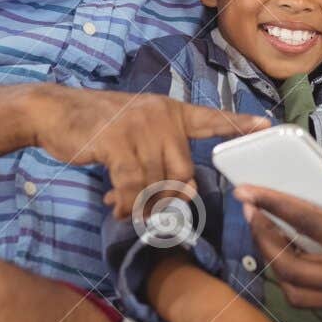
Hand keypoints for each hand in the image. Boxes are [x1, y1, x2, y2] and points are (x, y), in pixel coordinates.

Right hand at [21, 85, 266, 218]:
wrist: (53, 111)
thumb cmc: (95, 126)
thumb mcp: (134, 130)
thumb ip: (155, 155)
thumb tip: (168, 195)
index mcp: (170, 111)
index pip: (209, 119)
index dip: (237, 125)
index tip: (268, 125)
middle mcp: (161, 116)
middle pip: (184, 173)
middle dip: (166, 199)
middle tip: (145, 209)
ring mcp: (141, 127)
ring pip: (156, 184)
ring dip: (139, 205)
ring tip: (121, 206)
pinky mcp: (118, 142)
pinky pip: (134, 187)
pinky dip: (126, 204)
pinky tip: (114, 205)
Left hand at [237, 153, 321, 308]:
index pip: (308, 225)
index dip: (272, 205)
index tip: (245, 190)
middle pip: (289, 269)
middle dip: (263, 239)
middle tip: (253, 211)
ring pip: (298, 293)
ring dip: (277, 265)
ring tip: (271, 233)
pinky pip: (317, 299)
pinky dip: (298, 277)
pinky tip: (300, 250)